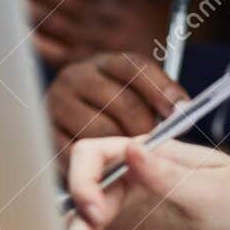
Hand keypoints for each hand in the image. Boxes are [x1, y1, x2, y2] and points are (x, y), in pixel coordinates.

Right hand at [46, 52, 187, 154]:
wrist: (75, 122)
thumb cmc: (114, 112)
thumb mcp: (136, 93)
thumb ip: (160, 98)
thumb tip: (183, 112)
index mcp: (103, 62)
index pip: (136, 68)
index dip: (162, 91)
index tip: (183, 113)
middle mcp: (75, 77)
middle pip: (122, 104)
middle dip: (145, 128)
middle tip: (155, 146)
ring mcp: (56, 104)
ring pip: (100, 131)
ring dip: (121, 149)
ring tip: (133, 157)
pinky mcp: (46, 133)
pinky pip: (78, 152)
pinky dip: (98, 163)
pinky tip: (110, 167)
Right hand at [64, 137, 229, 229]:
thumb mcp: (212, 188)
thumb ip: (168, 173)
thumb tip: (133, 150)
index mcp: (145, 152)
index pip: (92, 154)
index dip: (82, 179)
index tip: (92, 210)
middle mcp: (128, 172)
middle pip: (81, 192)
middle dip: (70, 225)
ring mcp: (126, 198)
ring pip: (83, 216)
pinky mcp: (129, 222)